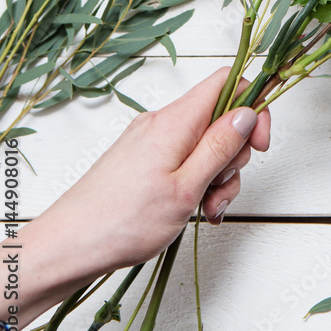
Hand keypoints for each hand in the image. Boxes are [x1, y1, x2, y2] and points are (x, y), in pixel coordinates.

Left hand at [0, 68, 270, 330]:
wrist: (69, 247)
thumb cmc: (122, 222)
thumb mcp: (186, 188)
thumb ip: (220, 147)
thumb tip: (247, 113)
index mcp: (174, 122)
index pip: (227, 82)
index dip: (254, 106)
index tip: (261, 143)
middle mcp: (162, 124)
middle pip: (221, 119)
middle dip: (235, 155)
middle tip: (222, 188)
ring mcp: (152, 142)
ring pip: (207, 145)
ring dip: (218, 177)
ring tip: (206, 207)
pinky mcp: (145, 160)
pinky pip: (186, 160)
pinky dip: (198, 182)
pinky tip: (194, 208)